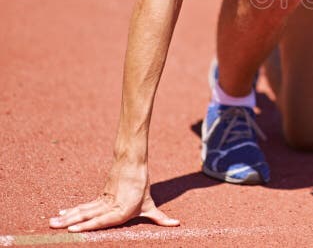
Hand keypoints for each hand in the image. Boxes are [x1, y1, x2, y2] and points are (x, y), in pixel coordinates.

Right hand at [49, 161, 178, 231]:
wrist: (133, 163)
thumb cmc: (142, 186)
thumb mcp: (151, 204)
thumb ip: (161, 217)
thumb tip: (177, 224)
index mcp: (122, 210)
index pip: (103, 220)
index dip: (88, 225)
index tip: (73, 229)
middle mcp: (110, 206)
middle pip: (88, 215)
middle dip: (71, 222)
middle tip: (54, 226)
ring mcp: (103, 200)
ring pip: (83, 210)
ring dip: (68, 216)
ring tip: (53, 222)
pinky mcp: (99, 196)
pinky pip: (85, 205)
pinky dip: (73, 209)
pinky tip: (62, 213)